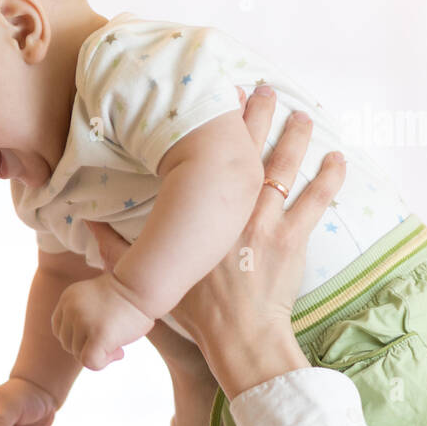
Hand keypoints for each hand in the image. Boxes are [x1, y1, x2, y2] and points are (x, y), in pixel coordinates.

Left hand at [50, 273, 153, 370]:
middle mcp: (71, 309)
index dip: (78, 338)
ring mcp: (82, 321)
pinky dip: (103, 363)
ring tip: (118, 343)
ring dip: (99, 354)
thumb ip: (85, 320)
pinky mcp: (97, 334)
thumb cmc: (128, 296)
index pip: (60, 330)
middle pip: (68, 344)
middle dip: (89, 347)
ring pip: (78, 354)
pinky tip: (119, 352)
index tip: (98, 333)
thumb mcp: (97, 301)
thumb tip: (88, 354)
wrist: (143, 285)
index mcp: (68, 299)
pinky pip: (90, 362)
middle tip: (113, 340)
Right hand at [88, 85, 346, 399]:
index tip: (222, 99)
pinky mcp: (293, 240)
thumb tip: (88, 226)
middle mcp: (236, 210)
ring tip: (303, 115)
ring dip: (295, 138)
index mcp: (202, 215)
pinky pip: (316, 202)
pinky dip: (330, 178)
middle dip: (257, 117)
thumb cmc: (197, 311)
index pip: (209, 159)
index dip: (218, 127)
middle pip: (250, 151)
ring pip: (285, 168)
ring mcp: (268, 223)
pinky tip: (338, 158)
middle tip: (265, 89)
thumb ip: (116, 249)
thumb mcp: (147, 276)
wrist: (239, 336)